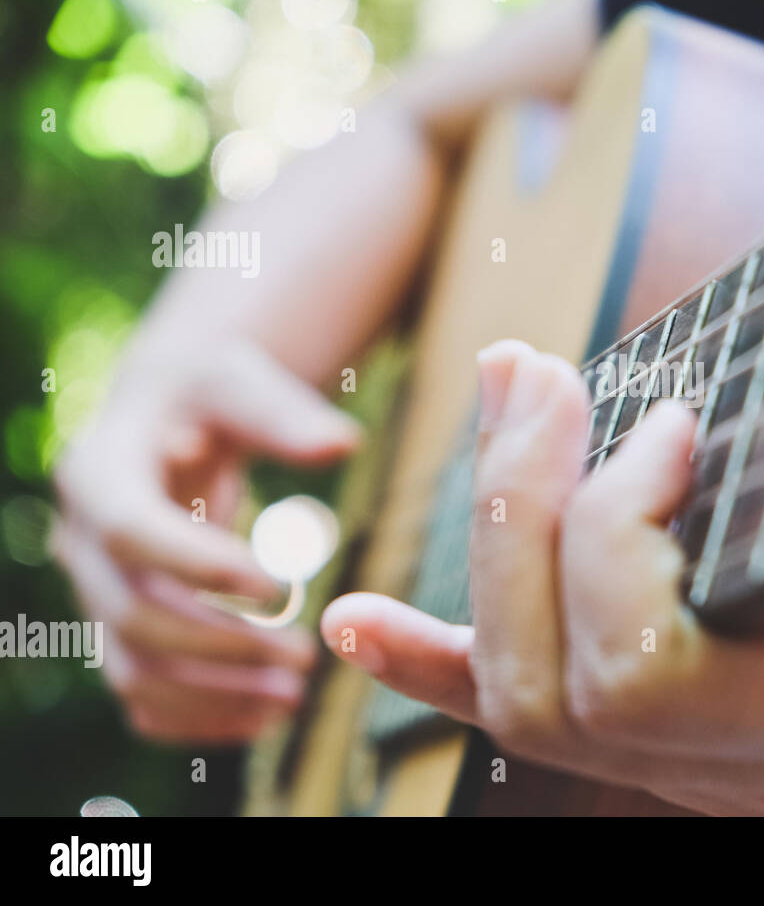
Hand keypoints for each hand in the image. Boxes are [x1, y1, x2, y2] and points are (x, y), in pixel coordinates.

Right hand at [52, 339, 358, 742]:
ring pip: (133, 668)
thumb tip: (343, 444)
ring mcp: (97, 591)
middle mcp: (83, 540)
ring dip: (214, 693)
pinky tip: (262, 718)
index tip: (275, 587)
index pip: (131, 529)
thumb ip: (285, 415)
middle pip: (132, 612)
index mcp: (100, 471)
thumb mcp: (242, 382)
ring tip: (295, 699)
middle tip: (305, 656)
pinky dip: (197, 716)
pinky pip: (143, 693)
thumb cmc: (210, 393)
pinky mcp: (122, 627)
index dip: (197, 564)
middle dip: (219, 643)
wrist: (174, 417)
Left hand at [322, 342, 763, 813]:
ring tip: (513, 397)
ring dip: (490, 537)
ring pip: (521, 697)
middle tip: (539, 370)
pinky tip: (357, 621)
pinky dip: (433, 663)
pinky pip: (526, 716)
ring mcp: (707, 768)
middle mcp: (762, 764)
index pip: (643, 668)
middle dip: (519, 514)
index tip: (672, 410)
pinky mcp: (671, 737)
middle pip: (551, 688)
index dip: (613, 529)